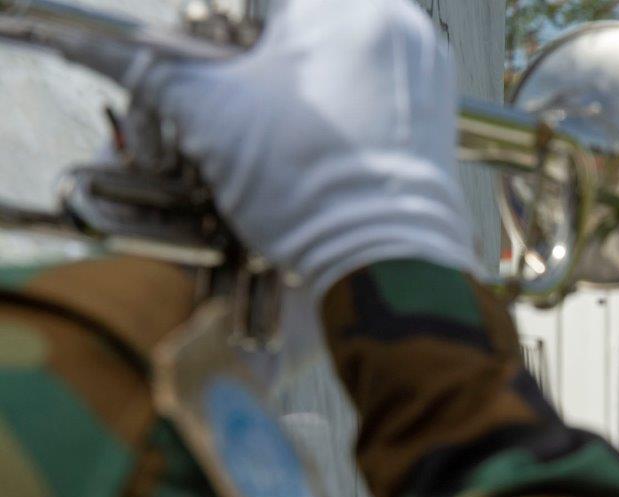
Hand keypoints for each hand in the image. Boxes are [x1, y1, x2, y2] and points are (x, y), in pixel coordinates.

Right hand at [84, 0, 476, 290]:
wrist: (385, 260)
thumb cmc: (305, 192)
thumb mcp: (210, 120)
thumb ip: (149, 68)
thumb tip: (89, 44)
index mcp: (335, 6)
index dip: (219, 24)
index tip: (209, 55)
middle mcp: (391, 16)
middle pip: (302, 13)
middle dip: (263, 44)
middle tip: (241, 83)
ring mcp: (422, 55)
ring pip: (343, 35)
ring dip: (304, 60)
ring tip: (280, 110)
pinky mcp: (439, 95)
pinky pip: (381, 66)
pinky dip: (347, 82)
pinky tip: (325, 123)